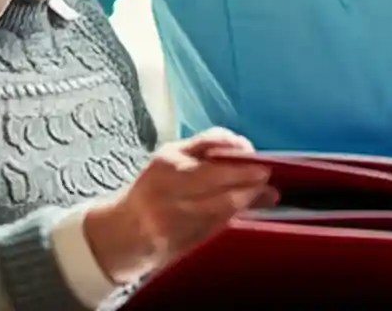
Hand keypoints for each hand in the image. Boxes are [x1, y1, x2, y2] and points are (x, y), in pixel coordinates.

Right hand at [83, 128, 276, 282]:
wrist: (123, 232)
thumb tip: (247, 149)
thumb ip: (210, 144)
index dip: (239, 167)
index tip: (261, 165)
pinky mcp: (178, 248)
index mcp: (166, 167)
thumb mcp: (174, 155)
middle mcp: (167, 196)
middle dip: (248, 187)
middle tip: (268, 181)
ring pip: (220, 214)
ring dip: (247, 204)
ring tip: (266, 196)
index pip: (209, 167)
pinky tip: (247, 215)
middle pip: (218, 192)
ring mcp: (172, 225)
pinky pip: (214, 232)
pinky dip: (234, 222)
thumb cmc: (155, 186)